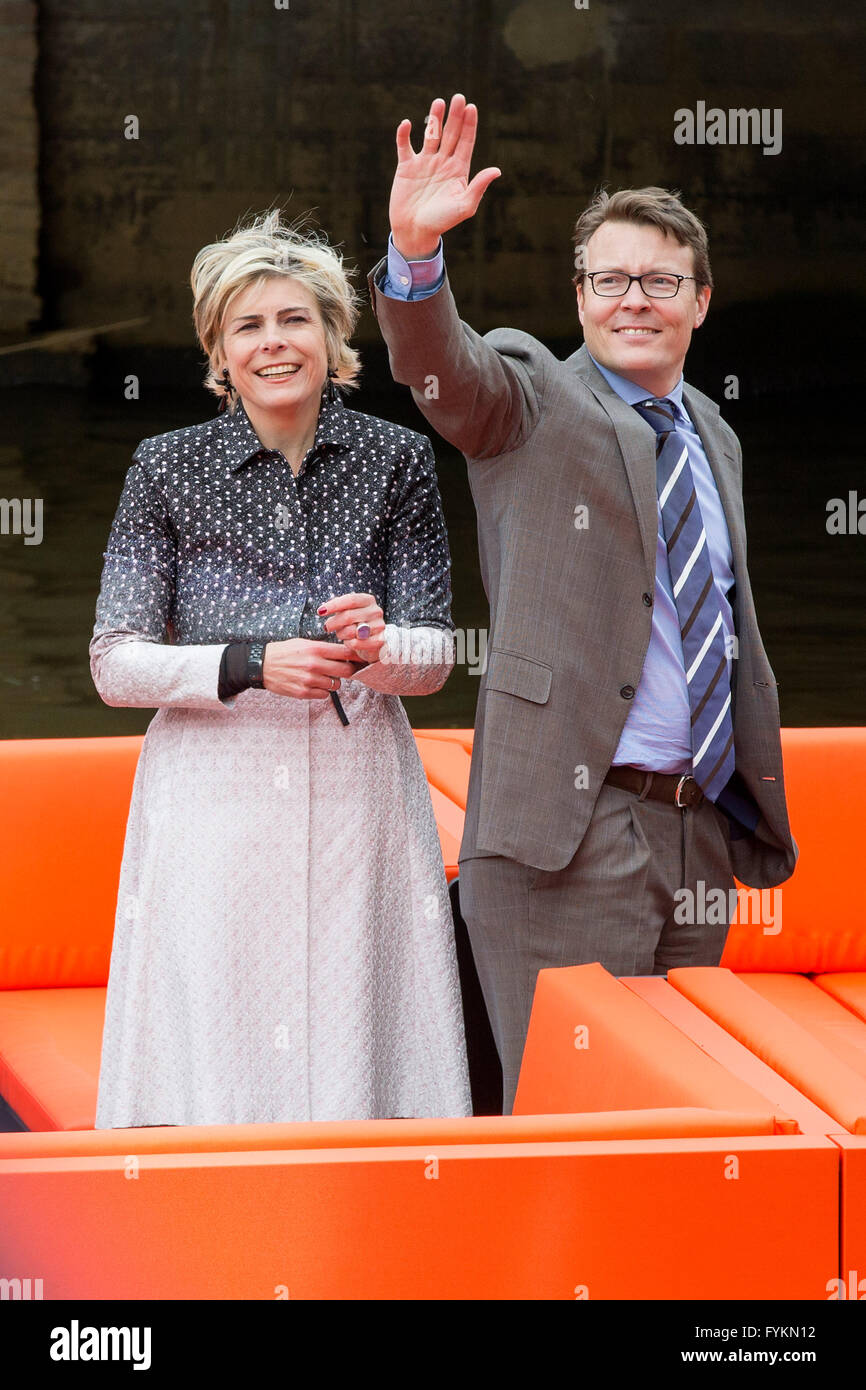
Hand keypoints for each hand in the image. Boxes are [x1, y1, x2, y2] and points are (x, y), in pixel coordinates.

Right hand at [261, 638, 361, 699]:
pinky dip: (323, 691)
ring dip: (333, 681)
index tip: (358, 658)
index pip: (346, 653)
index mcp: (315, 648)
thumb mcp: (303, 643)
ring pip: (336, 684)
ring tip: (323, 677)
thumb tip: (344, 653)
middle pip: (346, 671)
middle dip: (348, 670)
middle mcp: (314, 664)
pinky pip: (324, 695)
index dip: (355, 656)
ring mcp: (309, 680)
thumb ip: (323, 648)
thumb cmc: (283, 652)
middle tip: (343, 669)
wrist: (261, 665)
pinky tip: (315, 684)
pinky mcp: (303, 692)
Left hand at [317, 592, 385, 663]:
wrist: (373, 642)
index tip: (320, 612)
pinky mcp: (379, 641)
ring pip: (351, 631)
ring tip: (342, 635)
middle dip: (334, 623)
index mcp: (368, 600)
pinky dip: (349, 644)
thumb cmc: (356, 624)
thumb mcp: (348, 612)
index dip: (334, 605)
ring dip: (341, 634)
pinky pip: (357, 643)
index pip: (350, 599)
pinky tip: (349, 642)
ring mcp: (379, 626)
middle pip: (348, 616)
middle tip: (327, 627)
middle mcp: (376, 611)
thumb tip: (322, 610)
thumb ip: (338, 608)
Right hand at [389, 92, 500, 260]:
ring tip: (438, 103)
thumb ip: (478, 187)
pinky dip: (404, 135)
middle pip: (450, 133)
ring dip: (434, 119)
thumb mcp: (464, 207)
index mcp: (458, 170)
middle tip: (458, 97)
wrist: (415, 232)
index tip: (472, 107)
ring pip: (430, 134)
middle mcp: (442, 162)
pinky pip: (405, 146)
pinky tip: (408, 124)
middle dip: (455, 116)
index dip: (469, 125)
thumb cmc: (441, 222)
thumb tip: (496, 170)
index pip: (466, 142)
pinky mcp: (406, 167)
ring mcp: (424, 163)